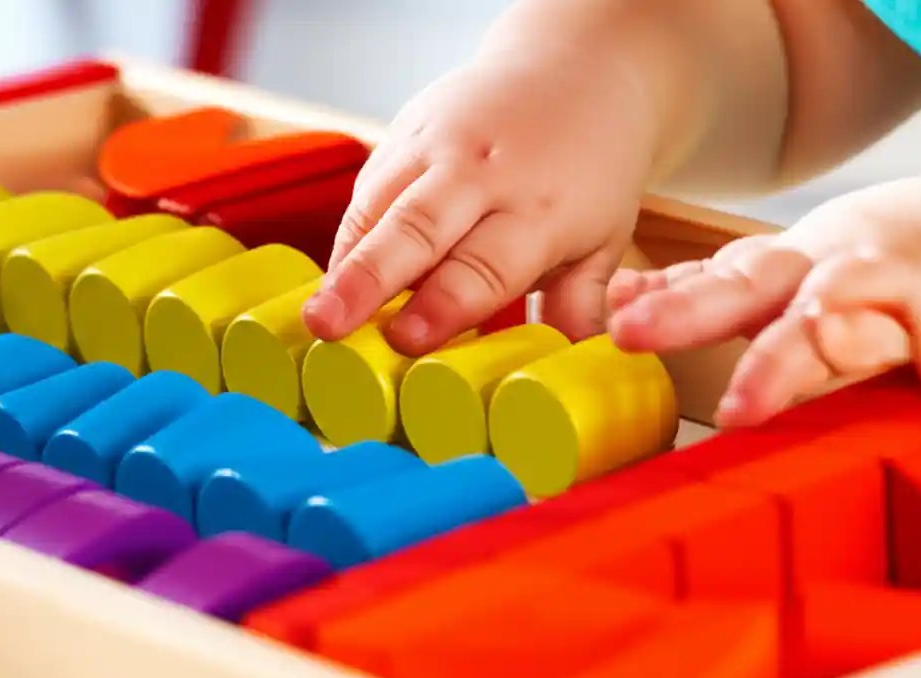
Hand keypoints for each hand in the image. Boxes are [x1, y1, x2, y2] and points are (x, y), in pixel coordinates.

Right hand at [303, 51, 661, 355]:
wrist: (576, 66)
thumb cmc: (589, 168)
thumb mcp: (605, 239)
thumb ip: (578, 305)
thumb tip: (568, 368)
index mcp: (539, 209)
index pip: (483, 266)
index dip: (443, 306)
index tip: (406, 341)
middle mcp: (483, 173)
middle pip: (415, 229)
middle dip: (368, 280)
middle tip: (327, 325)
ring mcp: (437, 145)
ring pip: (379, 206)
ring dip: (345, 263)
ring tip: (315, 313)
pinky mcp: (405, 132)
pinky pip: (368, 190)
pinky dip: (350, 238)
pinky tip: (336, 282)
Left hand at [607, 173, 920, 427]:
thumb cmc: (863, 270)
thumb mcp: (775, 273)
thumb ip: (701, 289)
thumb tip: (619, 298)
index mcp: (775, 272)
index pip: (711, 283)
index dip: (665, 301)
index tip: (618, 320)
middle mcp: (821, 278)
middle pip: (748, 291)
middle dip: (689, 313)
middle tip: (635, 333)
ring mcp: (883, 302)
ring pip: (830, 329)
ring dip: (783, 359)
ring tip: (744, 400)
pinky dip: (915, 360)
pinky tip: (895, 371)